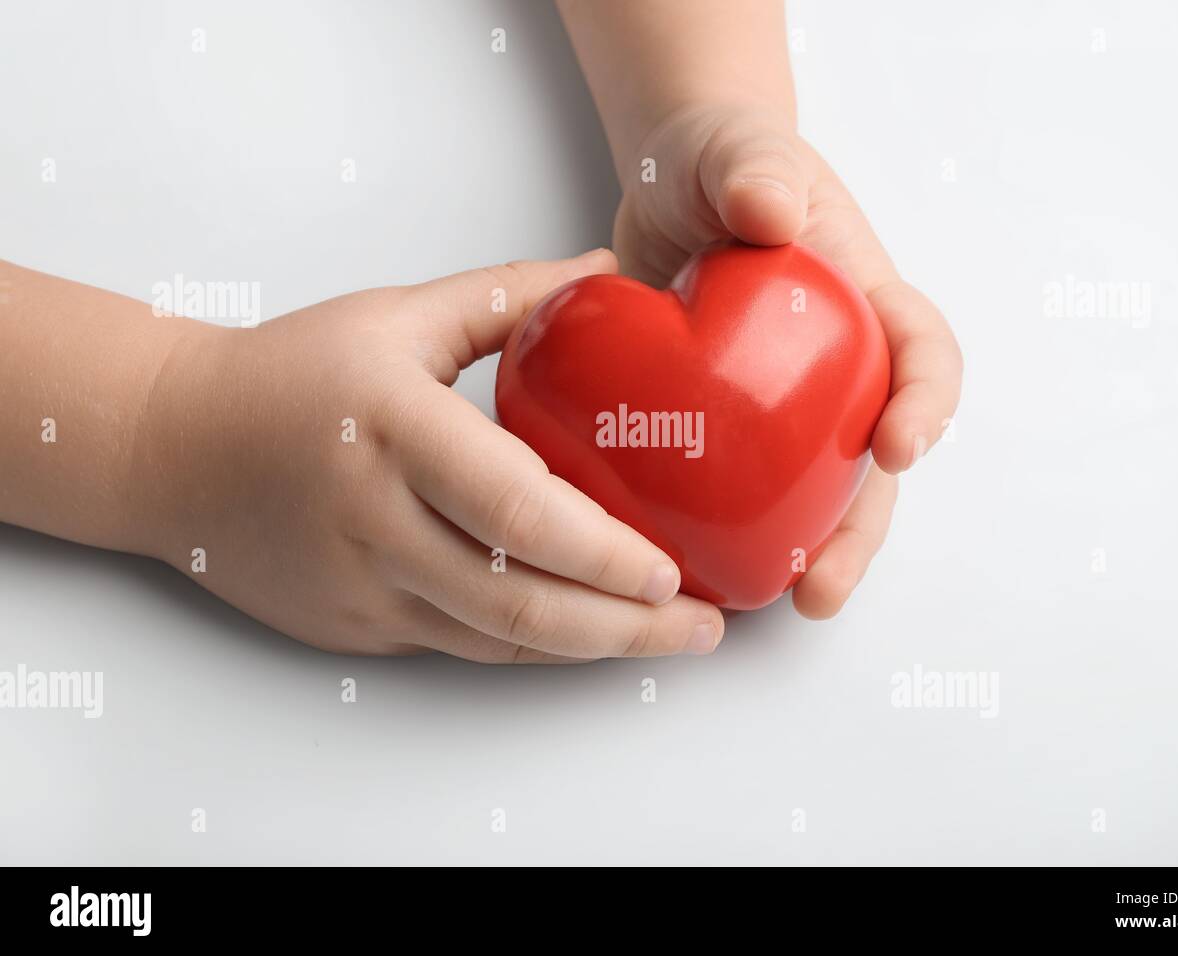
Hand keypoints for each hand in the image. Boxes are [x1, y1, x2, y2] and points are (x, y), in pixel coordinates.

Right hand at [136, 251, 724, 659]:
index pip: (516, 511)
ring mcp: (363, 586)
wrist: (170, 446)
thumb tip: (607, 272)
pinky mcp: (355, 627)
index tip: (674, 566)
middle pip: (520, 603)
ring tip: (669, 638)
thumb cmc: (290, 373)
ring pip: (497, 643)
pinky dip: (535, 649)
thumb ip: (508, 296)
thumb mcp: (397, 316)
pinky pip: (463, 649)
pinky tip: (590, 638)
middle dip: (626, 627)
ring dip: (594, 650)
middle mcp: (377, 521)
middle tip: (704, 624)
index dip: (603, 554)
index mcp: (394, 430)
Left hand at [612, 103, 962, 618]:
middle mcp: (839, 364)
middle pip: (871, 460)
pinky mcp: (732, 425)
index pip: (922, 353)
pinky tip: (696, 567)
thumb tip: (771, 209)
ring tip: (770, 603)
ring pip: (812, 491)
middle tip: (823, 586)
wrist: (675, 186)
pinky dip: (729, 529)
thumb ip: (755, 167)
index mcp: (863, 299)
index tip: (901, 446)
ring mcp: (788, 403)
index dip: (927, 404)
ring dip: (802, 554)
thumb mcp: (738, 149)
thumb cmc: (722, 160)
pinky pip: (741, 486)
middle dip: (860, 529)